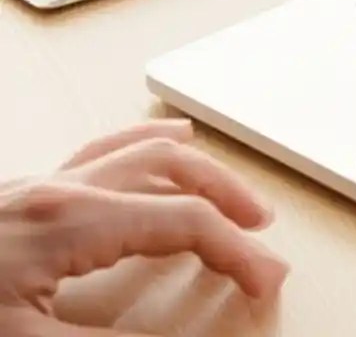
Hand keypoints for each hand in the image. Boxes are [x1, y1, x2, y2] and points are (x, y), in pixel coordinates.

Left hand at [0, 120, 287, 336]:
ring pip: (139, 150)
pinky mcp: (21, 195)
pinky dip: (144, 146)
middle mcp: (57, 190)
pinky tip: (163, 141)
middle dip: (228, 195)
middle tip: (261, 231)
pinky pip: (100, 153)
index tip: (265, 280)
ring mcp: (37, 186)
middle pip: (172, 168)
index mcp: (68, 220)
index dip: (236, 250)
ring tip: (231, 191)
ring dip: (197, 168)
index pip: (183, 220)